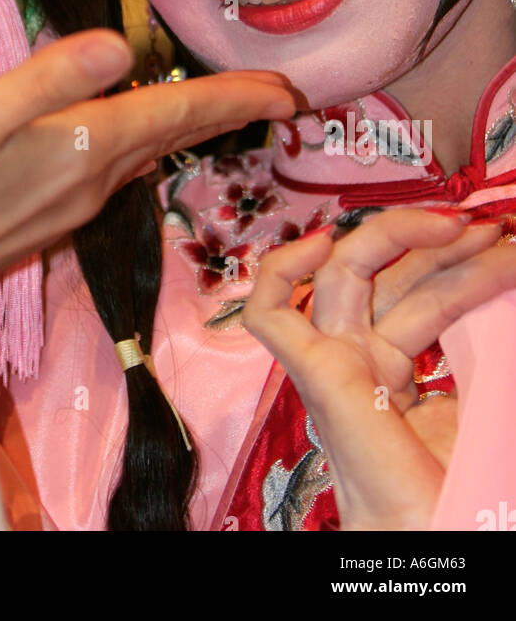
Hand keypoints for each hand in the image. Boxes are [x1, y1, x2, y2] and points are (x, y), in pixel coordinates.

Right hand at [0, 29, 295, 303]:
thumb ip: (48, 78)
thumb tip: (123, 46)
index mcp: (79, 150)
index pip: (175, 115)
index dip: (234, 98)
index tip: (290, 91)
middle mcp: (86, 185)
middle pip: (171, 138)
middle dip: (227, 114)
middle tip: (280, 97)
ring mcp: (66, 209)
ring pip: (145, 159)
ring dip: (189, 131)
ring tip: (222, 110)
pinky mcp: (41, 221)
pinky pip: (114, 176)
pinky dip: (145, 148)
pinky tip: (136, 142)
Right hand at [243, 207, 515, 529]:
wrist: (431, 534)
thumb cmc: (453, 485)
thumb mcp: (477, 395)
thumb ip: (475, 346)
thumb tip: (498, 296)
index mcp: (389, 372)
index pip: (416, 294)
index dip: (459, 264)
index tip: (504, 247)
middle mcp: (355, 361)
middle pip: (387, 273)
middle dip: (441, 242)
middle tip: (495, 229)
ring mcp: (331, 362)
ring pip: (346, 272)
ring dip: (405, 236)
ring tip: (466, 229)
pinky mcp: (313, 371)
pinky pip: (270, 313)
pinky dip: (282, 270)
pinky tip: (322, 244)